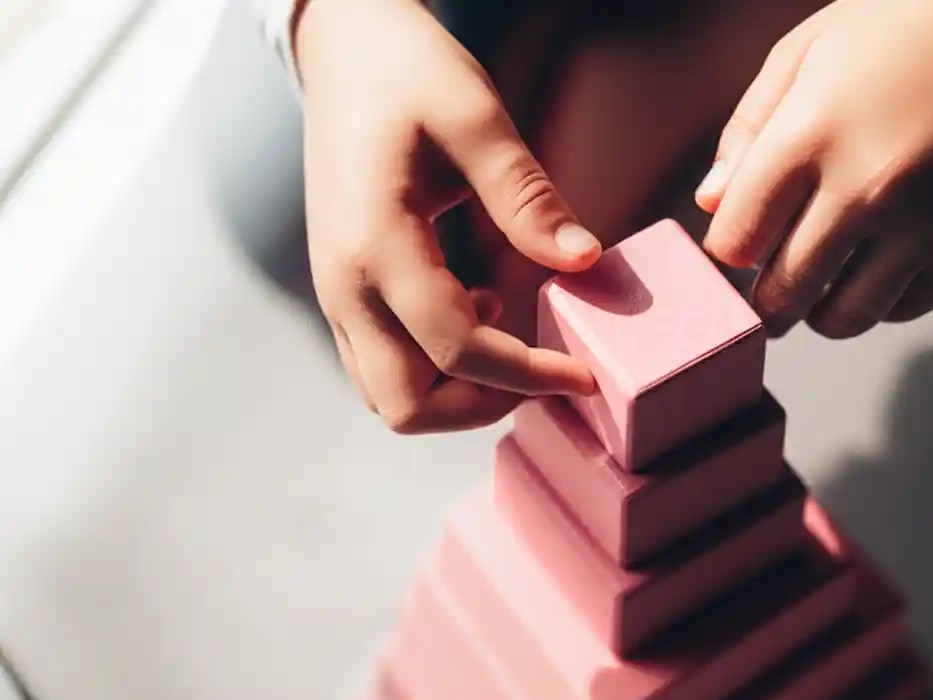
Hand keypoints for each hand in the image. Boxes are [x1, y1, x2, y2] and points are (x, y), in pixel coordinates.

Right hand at [296, 0, 599, 432]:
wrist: (342, 49)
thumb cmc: (407, 72)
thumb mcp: (475, 119)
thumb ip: (527, 196)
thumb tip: (584, 260)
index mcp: (375, 245)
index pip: (455, 349)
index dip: (527, 375)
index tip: (584, 376)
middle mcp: (344, 286)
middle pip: (405, 405)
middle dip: (482, 405)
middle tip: (546, 374)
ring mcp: (336, 292)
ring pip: (389, 395)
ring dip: (456, 391)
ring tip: (513, 339)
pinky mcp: (344, 288)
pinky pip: (384, 363)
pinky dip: (435, 365)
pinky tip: (479, 309)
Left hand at [697, 0, 932, 337]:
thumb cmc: (897, 25)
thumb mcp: (801, 56)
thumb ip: (746, 133)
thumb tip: (712, 207)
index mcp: (809, 135)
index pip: (736, 241)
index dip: (730, 249)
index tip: (742, 243)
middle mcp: (867, 187)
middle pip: (783, 294)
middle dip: (766, 299)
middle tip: (769, 290)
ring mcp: (926, 222)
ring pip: (844, 317)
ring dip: (820, 310)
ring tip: (821, 282)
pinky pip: (904, 307)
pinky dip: (880, 300)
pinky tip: (875, 265)